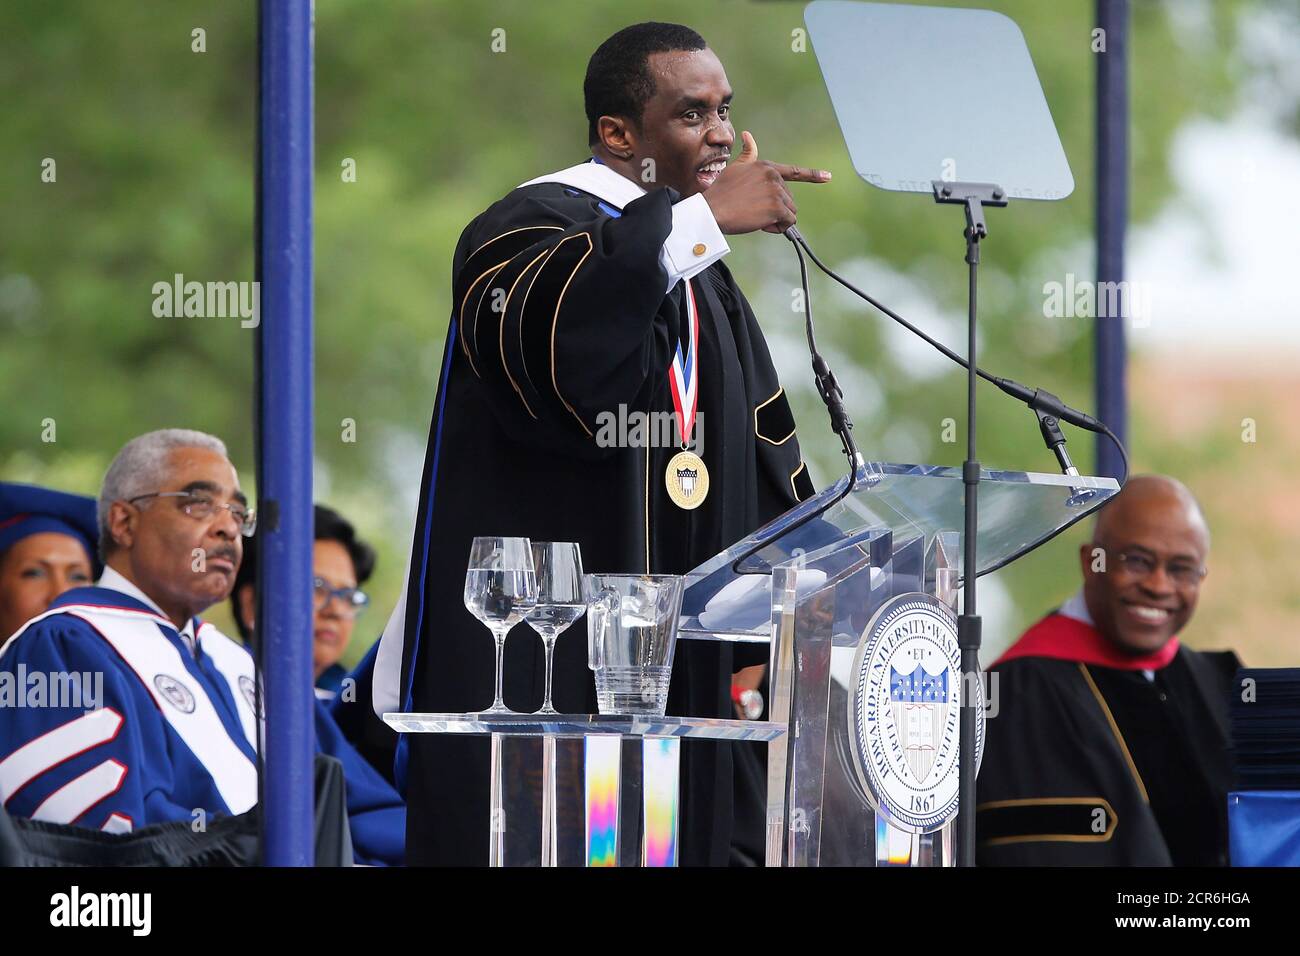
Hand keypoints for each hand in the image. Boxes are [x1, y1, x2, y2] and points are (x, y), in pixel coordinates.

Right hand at [702, 131, 830, 234]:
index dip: (813, 175)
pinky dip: (777, 228)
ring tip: (755, 217)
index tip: (828, 177)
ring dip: (776, 219)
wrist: (711, 211)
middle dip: (775, 209)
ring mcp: (776, 191)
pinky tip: (761, 225)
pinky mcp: (776, 207)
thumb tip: (748, 134)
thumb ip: (747, 155)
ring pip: (789, 211)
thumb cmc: (719, 193)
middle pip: (788, 198)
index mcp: (765, 166)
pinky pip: (787, 223)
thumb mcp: (734, 169)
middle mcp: (773, 176)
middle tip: (753, 211)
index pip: (793, 171)